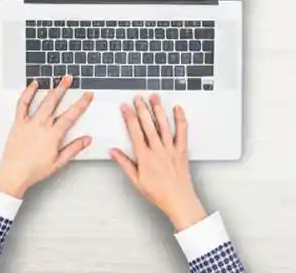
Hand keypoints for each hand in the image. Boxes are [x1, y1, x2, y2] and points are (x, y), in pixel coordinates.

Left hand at [0, 76, 92, 196]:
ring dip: (49, 89)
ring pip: (41, 102)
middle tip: (69, 78)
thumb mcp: (59, 162)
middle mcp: (41, 126)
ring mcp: (29, 123)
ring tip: (55, 79)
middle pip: (54, 102)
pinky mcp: (18, 124)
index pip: (70, 115)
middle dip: (63, 88)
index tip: (87, 95)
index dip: (81, 104)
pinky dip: (27, 94)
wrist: (13, 174)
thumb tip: (86, 140)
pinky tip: (32, 86)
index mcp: (53, 135)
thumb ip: (74, 148)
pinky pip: (22, 105)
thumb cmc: (33, 170)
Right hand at [110, 94, 207, 230]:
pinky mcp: (181, 149)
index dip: (129, 117)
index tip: (125, 107)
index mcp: (144, 156)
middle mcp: (157, 149)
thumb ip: (124, 163)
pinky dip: (180, 118)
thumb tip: (113, 152)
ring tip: (154, 97)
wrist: (178, 199)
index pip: (134, 131)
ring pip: (163, 124)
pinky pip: (182, 131)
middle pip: (148, 124)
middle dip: (141, 108)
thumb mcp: (136, 180)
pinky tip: (177, 108)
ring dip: (158, 109)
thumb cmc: (157, 192)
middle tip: (137, 97)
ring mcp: (171, 148)